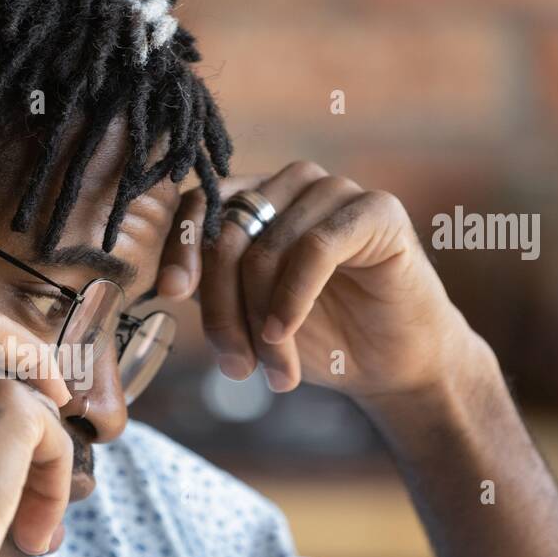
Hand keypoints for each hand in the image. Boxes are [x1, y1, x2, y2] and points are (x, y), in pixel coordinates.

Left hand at [157, 161, 482, 403]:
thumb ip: (209, 287)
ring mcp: (334, 191)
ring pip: (267, 248)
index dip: (179, 247)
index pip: (198, 206)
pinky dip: (293, 298)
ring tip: (274, 371)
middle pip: (227, 235)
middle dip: (223, 310)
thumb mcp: (246, 313)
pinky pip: (314, 248)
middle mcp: (291, 185)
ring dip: (261, 320)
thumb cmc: (316, 336)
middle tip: (235, 366)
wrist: (390, 363)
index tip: (172, 294)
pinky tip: (286, 334)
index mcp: (254, 200)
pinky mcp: (376, 209)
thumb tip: (167, 282)